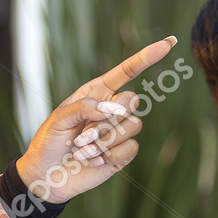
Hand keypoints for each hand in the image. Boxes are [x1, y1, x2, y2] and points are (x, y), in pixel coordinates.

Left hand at [15, 36, 175, 204]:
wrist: (48, 175)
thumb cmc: (49, 142)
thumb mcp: (59, 118)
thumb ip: (85, 107)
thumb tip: (115, 110)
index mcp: (97, 93)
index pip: (127, 71)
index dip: (147, 57)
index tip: (169, 42)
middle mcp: (111, 109)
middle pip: (132, 100)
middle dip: (108, 119)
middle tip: (82, 136)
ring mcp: (118, 131)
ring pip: (133, 125)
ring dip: (105, 141)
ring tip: (82, 151)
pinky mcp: (122, 153)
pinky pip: (130, 148)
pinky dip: (110, 155)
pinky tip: (93, 161)